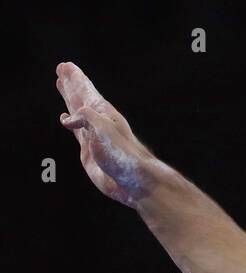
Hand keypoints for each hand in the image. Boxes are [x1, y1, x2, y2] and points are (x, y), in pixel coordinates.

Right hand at [55, 61, 155, 207]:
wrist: (134, 181)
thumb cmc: (122, 153)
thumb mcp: (103, 128)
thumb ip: (85, 117)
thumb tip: (66, 120)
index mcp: (104, 114)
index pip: (87, 91)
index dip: (76, 79)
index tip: (66, 66)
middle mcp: (99, 123)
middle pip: (81, 97)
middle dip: (72, 83)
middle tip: (62, 68)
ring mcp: (93, 136)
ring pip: (77, 112)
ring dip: (69, 98)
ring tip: (61, 85)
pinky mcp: (89, 151)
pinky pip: (76, 131)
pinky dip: (69, 122)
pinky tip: (64, 118)